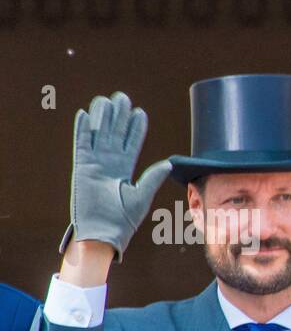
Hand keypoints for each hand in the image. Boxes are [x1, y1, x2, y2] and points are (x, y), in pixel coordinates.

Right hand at [61, 91, 171, 262]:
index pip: (131, 144)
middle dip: (119, 116)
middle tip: (123, 97)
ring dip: (102, 117)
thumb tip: (169, 162)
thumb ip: (152, 178)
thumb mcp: (142, 196)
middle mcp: (109, 165)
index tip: (140, 112)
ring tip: (107, 99)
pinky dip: (82, 129)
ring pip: (98, 135)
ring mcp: (94, 165)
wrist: (103, 233)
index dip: (135, 129)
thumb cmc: (123, 220)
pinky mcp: (81, 168)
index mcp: (124, 171)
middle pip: (114, 135)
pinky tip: (85, 114)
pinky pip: (82, 144)